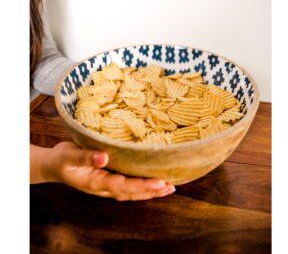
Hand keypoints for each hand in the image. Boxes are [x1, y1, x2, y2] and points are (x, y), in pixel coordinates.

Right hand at [41, 142, 174, 200]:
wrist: (54, 165)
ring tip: (168, 188)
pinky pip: (128, 186)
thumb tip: (104, 157)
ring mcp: (106, 185)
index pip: (122, 186)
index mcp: (95, 182)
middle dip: (151, 190)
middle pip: (131, 193)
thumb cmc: (61, 160)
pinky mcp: (108, 179)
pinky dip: (141, 186)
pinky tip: (153, 183)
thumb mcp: (69, 157)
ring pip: (131, 192)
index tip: (159, 182)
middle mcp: (104, 187)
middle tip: (171, 186)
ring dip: (149, 191)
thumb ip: (85, 157)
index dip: (141, 186)